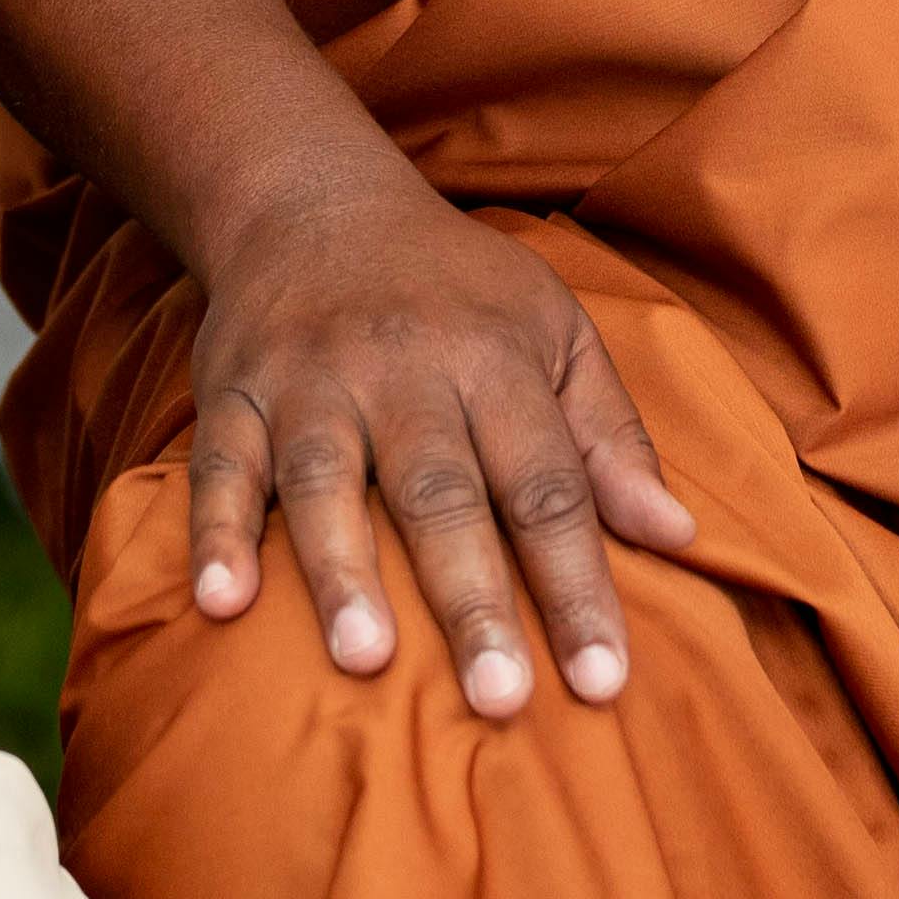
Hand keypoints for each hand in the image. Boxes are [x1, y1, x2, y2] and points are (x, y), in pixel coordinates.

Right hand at [188, 159, 695, 715]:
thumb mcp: (556, 332)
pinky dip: (216, 534)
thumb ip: (612, 438)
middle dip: (473, 598)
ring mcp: (310, 382)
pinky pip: (219, 467)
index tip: (605, 681)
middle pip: (443, 494)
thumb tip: (681, 537)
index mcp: (496, 360)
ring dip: (344, 572)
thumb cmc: (457, 290)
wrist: (313, 200)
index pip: (549, 485)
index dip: (578, 585)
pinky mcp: (233, 392)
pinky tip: (221, 603)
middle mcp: (403, 371)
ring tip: (367, 660)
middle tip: (501, 699)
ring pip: (326, 481)